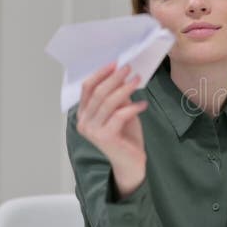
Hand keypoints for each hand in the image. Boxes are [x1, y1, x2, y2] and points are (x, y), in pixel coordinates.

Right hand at [76, 62, 147, 197]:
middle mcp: (83, 122)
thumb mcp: (120, 111)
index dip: (101, 74)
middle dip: (114, 78)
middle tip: (129, 68)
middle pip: (97, 92)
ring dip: (125, 89)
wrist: (131, 162)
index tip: (115, 63)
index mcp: (83, 114)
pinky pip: (119, 115)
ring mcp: (92, 130)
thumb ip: (118, 97)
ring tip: (137, 80)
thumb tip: (123, 74)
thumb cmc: (125, 136)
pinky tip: (143, 104)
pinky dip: (133, 107)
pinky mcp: (104, 137)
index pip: (87, 88)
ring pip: (108, 102)